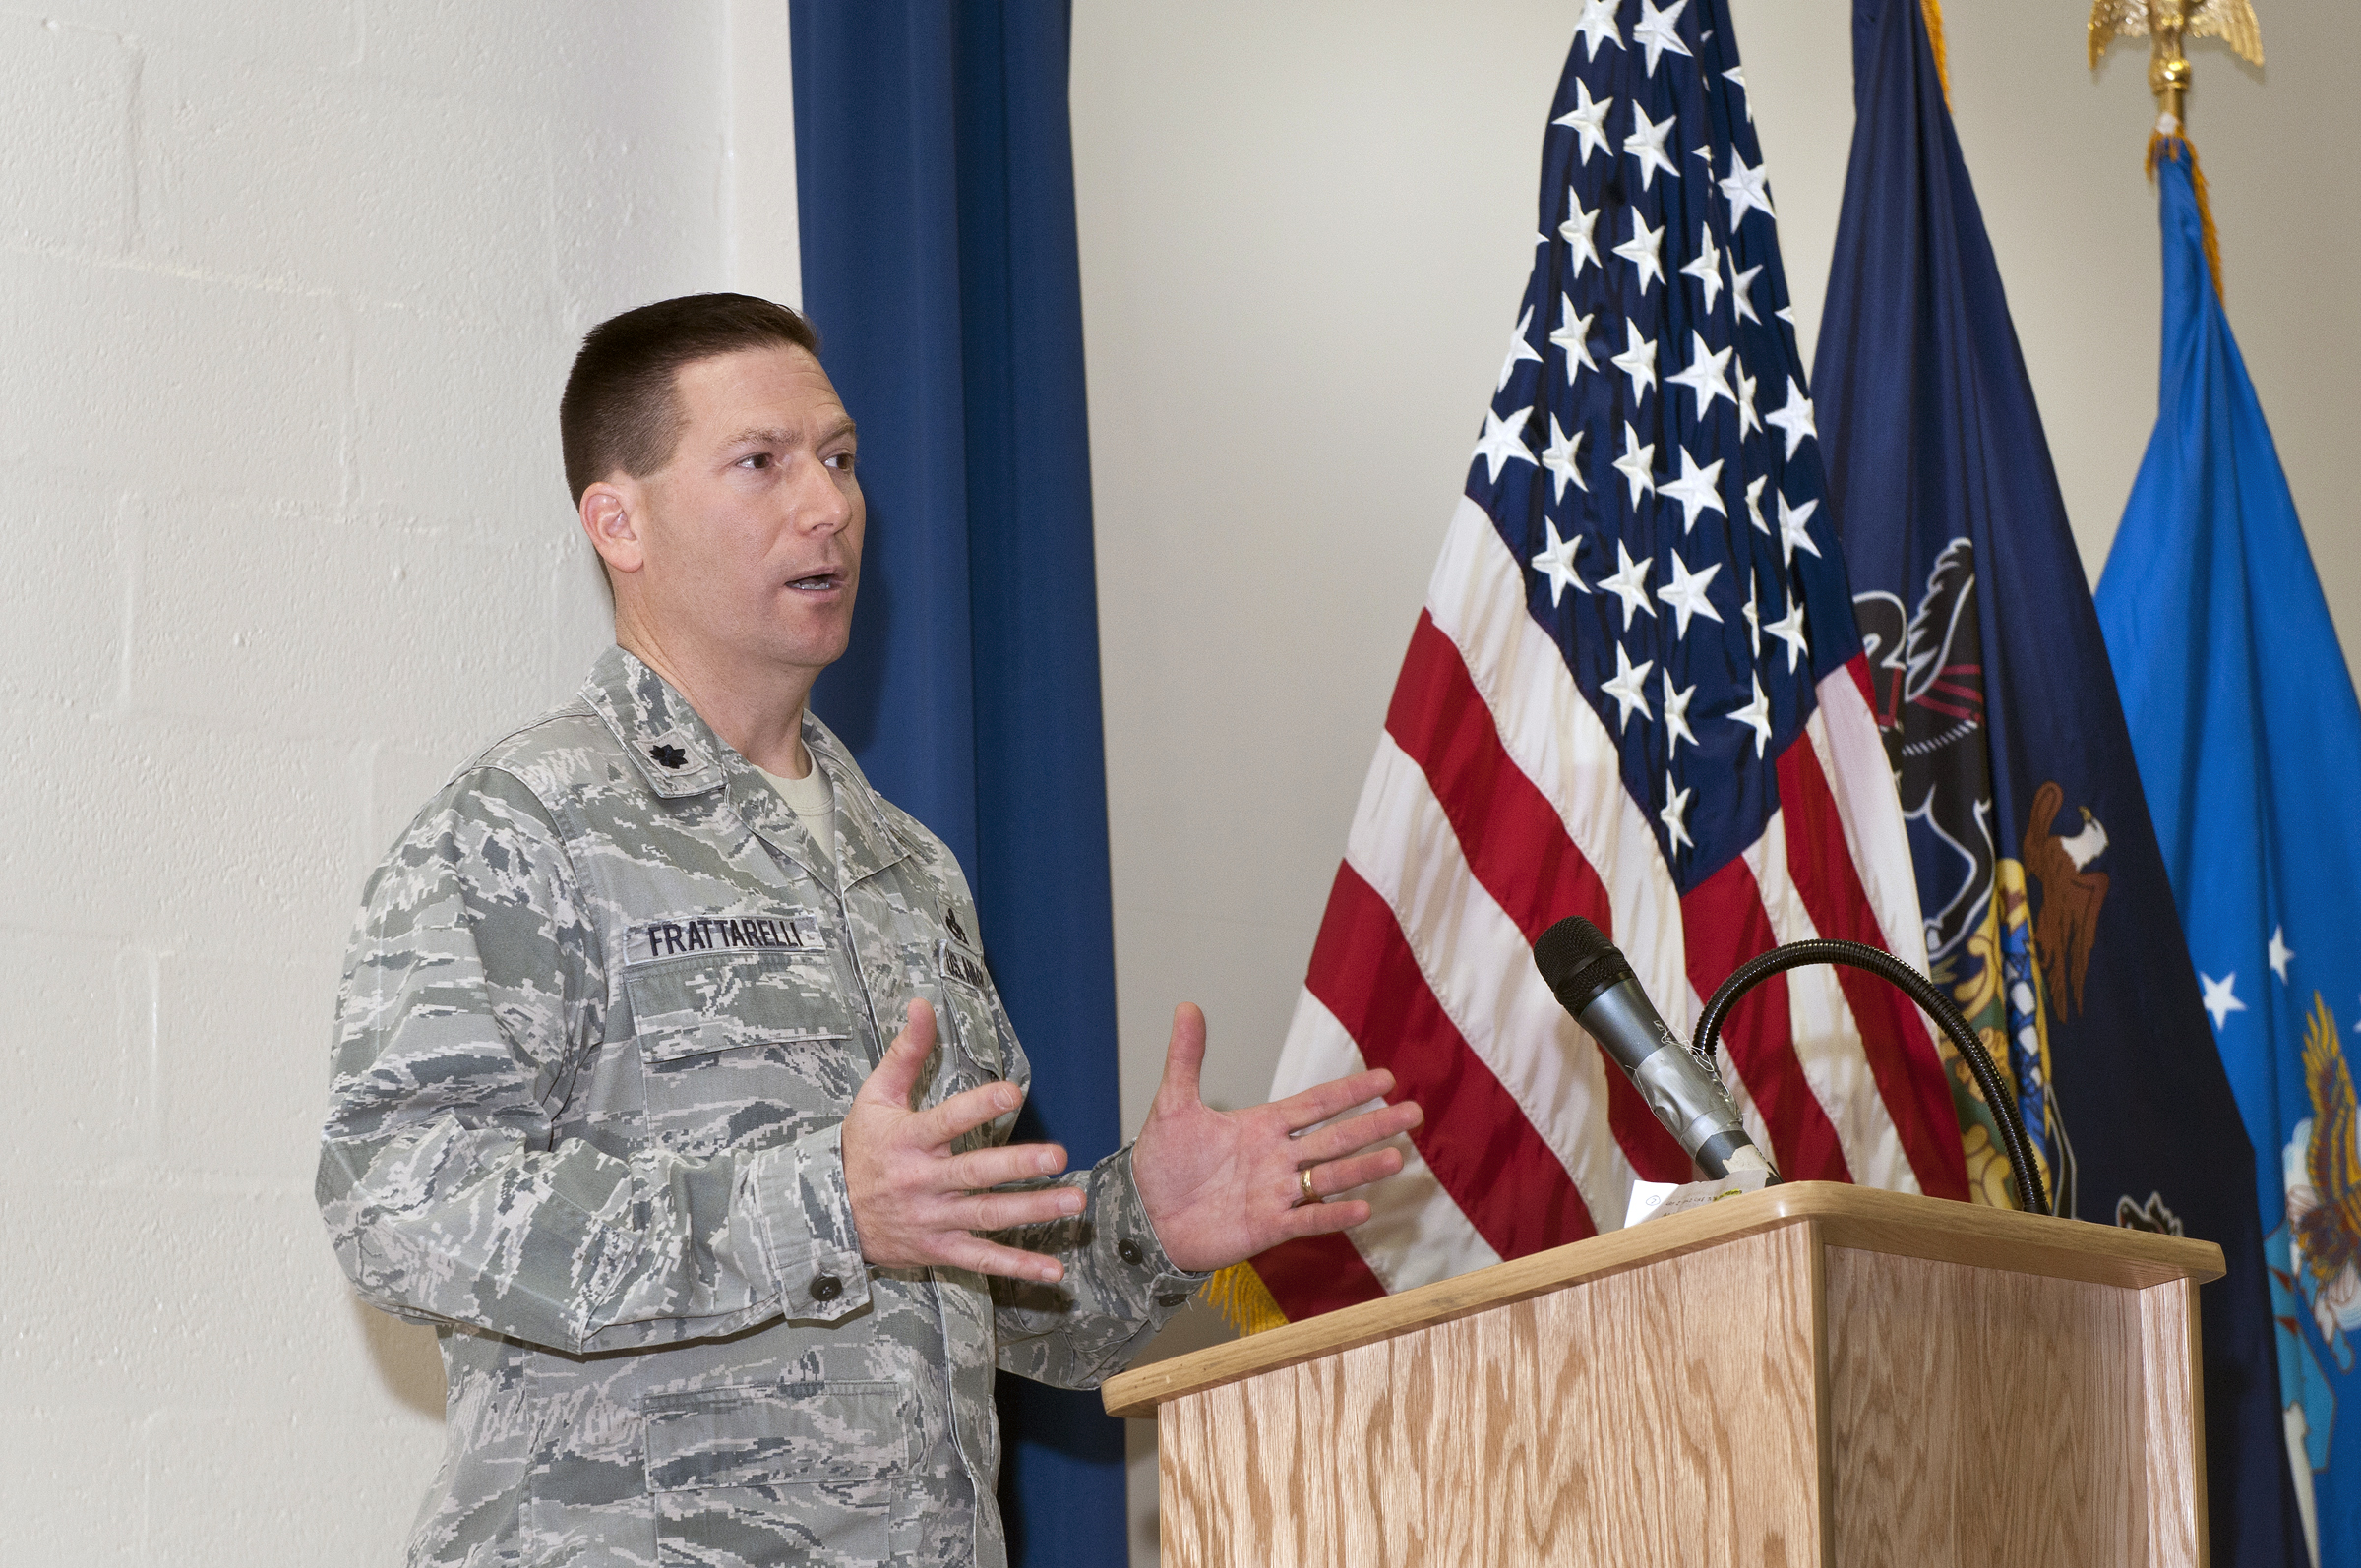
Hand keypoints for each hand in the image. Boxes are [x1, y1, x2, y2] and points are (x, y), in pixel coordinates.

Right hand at [843, 1000, 1083, 1282]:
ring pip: (987, 1215)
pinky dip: (1017, 1267)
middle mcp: (922, 1182)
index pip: (947, 1121)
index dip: (978, 1106)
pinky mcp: (939, 1249)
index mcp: (908, 1140)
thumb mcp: (875, 1097)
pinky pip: (981, 1259)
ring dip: (1033, 1211)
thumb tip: (922, 1005)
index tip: (1012, 1093)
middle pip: (974, 1173)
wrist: (827, 1214)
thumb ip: (905, 1052)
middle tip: (1058, 1156)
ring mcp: (932, 1219)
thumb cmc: (861, 1147)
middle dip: (1018, 1165)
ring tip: (1073, 1201)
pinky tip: (1053, 1271)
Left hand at [1131, 1004, 1422, 1274]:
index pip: (1316, 1104)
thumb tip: (1188, 1007)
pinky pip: (1308, 1220)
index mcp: (1262, 1126)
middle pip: (1334, 1138)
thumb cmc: (1163, 1163)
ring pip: (1328, 1177)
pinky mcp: (1268, 1227)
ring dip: (1362, 1169)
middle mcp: (1277, 1158)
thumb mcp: (1174, 1105)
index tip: (1387, 1079)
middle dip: (1373, 1126)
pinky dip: (1334, 1215)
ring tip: (1398, 1157)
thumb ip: (1187, 1058)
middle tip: (1414, 1114)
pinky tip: (1364, 1208)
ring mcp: (1276, 1193)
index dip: (1350, 1091)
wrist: (1145, 1216)